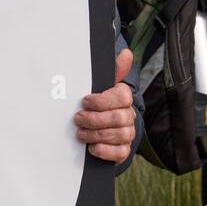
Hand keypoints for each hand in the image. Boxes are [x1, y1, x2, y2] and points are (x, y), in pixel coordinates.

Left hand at [75, 48, 136, 163]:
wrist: (91, 129)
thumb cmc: (94, 105)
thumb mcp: (97, 87)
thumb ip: (109, 72)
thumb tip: (125, 52)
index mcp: (122, 99)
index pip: (122, 97)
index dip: (102, 100)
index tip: (84, 101)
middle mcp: (128, 116)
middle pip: (119, 117)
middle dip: (95, 119)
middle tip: (77, 119)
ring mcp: (127, 134)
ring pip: (119, 135)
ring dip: (96, 134)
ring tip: (80, 133)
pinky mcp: (122, 151)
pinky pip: (120, 153)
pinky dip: (104, 150)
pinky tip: (92, 147)